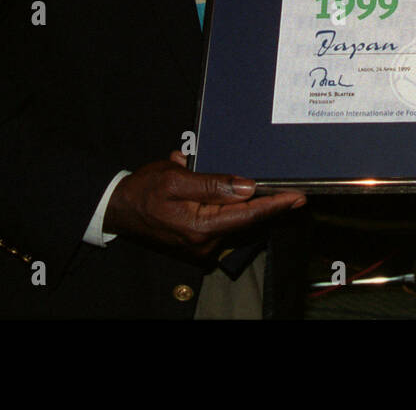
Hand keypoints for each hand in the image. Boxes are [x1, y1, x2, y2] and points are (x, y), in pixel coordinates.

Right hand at [105, 151, 304, 258]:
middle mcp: (205, 241)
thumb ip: (212, 184)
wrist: (117, 208)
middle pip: (244, 216)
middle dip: (254, 194)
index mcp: (201, 228)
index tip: (299, 196)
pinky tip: (199, 179)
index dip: (276, 205)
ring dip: (228, 192)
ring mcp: (202, 243)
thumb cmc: (143, 191)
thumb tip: (247, 187)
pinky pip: (219, 216)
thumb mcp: (175, 179)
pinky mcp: (198, 239)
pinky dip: (217, 198)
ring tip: (205, 172)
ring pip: (231, 214)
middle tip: (269, 176)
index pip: (249, 215)